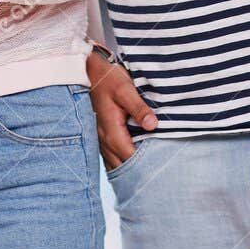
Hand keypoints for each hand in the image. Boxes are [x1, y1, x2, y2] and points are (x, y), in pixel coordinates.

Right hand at [87, 49, 156, 170]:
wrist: (87, 71)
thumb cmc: (107, 79)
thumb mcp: (125, 89)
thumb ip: (138, 108)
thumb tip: (152, 125)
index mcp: (111, 131)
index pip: (129, 157)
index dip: (145, 165)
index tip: (162, 169)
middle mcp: (103, 139)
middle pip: (122, 165)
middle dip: (138, 172)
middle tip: (158, 177)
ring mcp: (99, 139)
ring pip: (114, 163)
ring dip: (129, 169)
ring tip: (147, 174)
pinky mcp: (99, 136)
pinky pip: (109, 157)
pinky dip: (120, 162)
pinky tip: (131, 165)